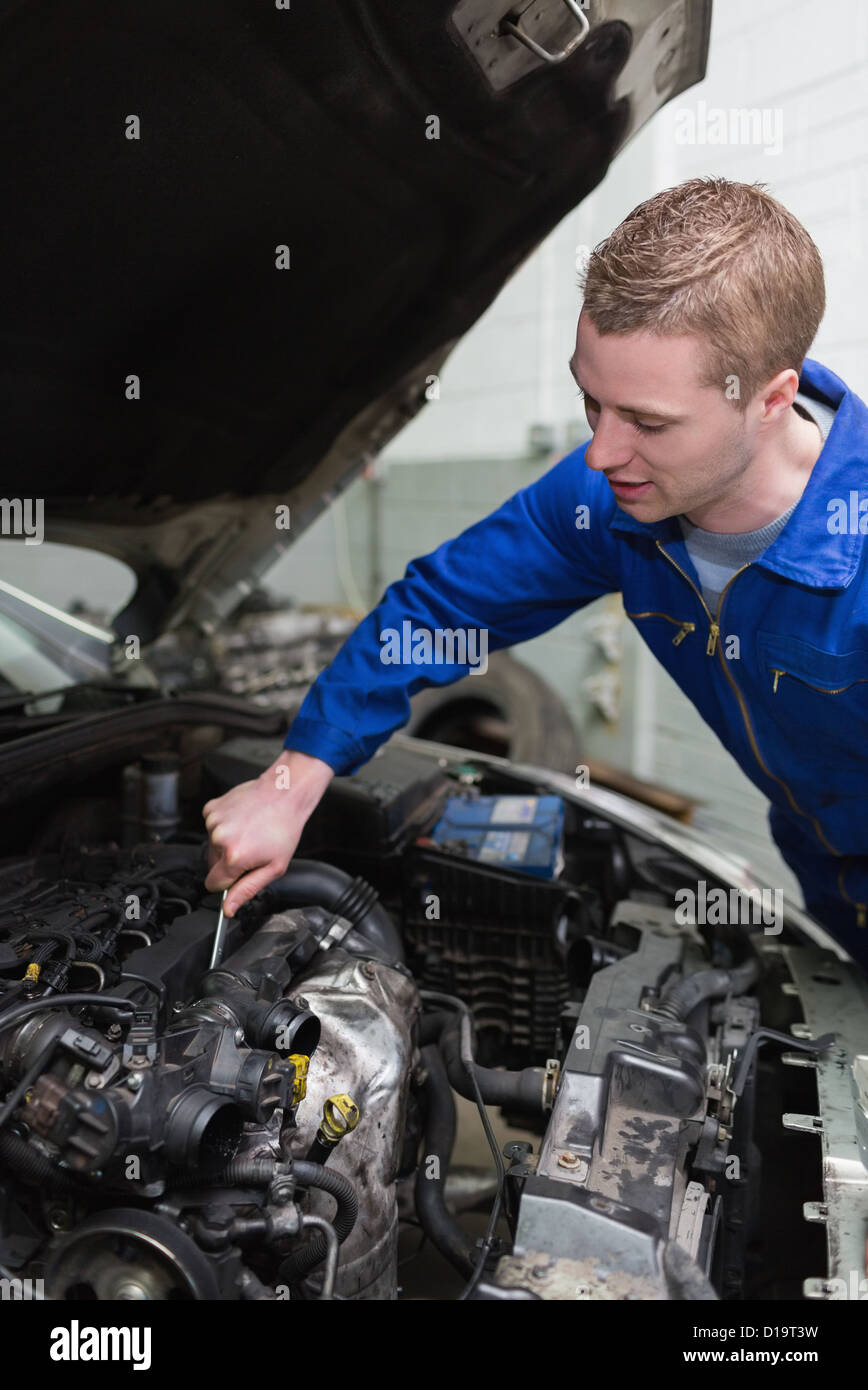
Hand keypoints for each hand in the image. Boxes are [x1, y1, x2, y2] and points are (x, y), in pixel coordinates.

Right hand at [202, 749, 333, 915]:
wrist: (284, 792)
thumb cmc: (284, 827)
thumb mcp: (274, 868)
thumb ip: (247, 890)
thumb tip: (228, 909)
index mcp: (234, 856)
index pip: (214, 884)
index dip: (227, 883)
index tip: (239, 874)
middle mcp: (219, 838)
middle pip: (213, 865)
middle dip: (229, 861)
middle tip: (252, 848)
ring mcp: (213, 821)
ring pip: (213, 845)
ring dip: (227, 842)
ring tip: (250, 831)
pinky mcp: (211, 809)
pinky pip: (212, 827)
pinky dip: (224, 826)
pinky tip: (242, 820)